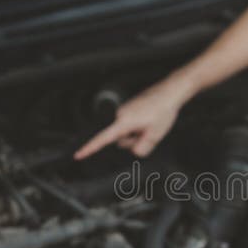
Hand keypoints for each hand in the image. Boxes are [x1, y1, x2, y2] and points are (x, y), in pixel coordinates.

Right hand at [74, 76, 192, 159]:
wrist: (169, 93)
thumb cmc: (163, 109)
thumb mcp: (155, 135)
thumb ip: (142, 148)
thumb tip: (135, 151)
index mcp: (123, 121)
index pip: (102, 139)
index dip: (90, 148)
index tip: (78, 155)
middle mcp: (120, 115)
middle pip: (121, 140)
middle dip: (134, 141)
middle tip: (149, 132)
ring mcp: (124, 112)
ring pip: (127, 134)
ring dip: (138, 134)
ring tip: (151, 124)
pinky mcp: (129, 110)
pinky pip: (131, 126)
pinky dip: (139, 128)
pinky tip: (150, 121)